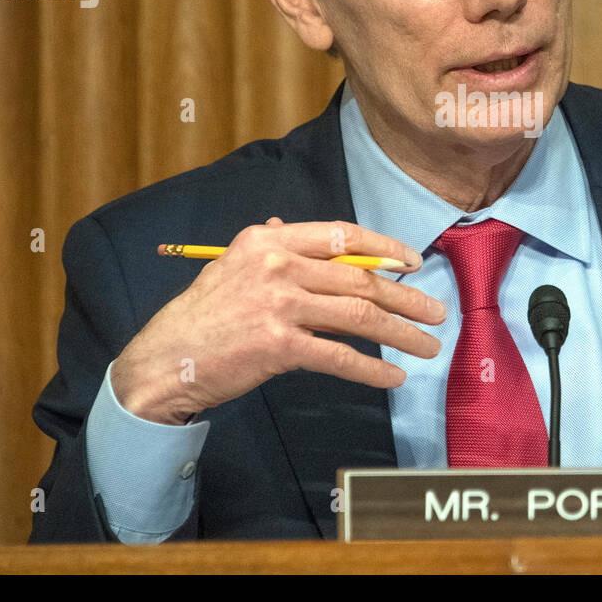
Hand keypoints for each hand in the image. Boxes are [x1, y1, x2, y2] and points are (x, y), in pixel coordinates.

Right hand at [111, 219, 444, 424]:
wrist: (164, 361)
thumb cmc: (203, 316)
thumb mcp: (231, 267)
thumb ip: (269, 247)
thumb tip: (291, 224)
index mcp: (268, 239)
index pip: (342, 235)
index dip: (385, 248)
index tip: (413, 262)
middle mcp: (276, 264)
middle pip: (360, 279)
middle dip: (406, 296)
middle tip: (436, 312)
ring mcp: (278, 304)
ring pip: (359, 316)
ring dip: (401, 333)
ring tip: (426, 346)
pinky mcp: (277, 345)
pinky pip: (339, 356)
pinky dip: (372, 369)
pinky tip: (393, 377)